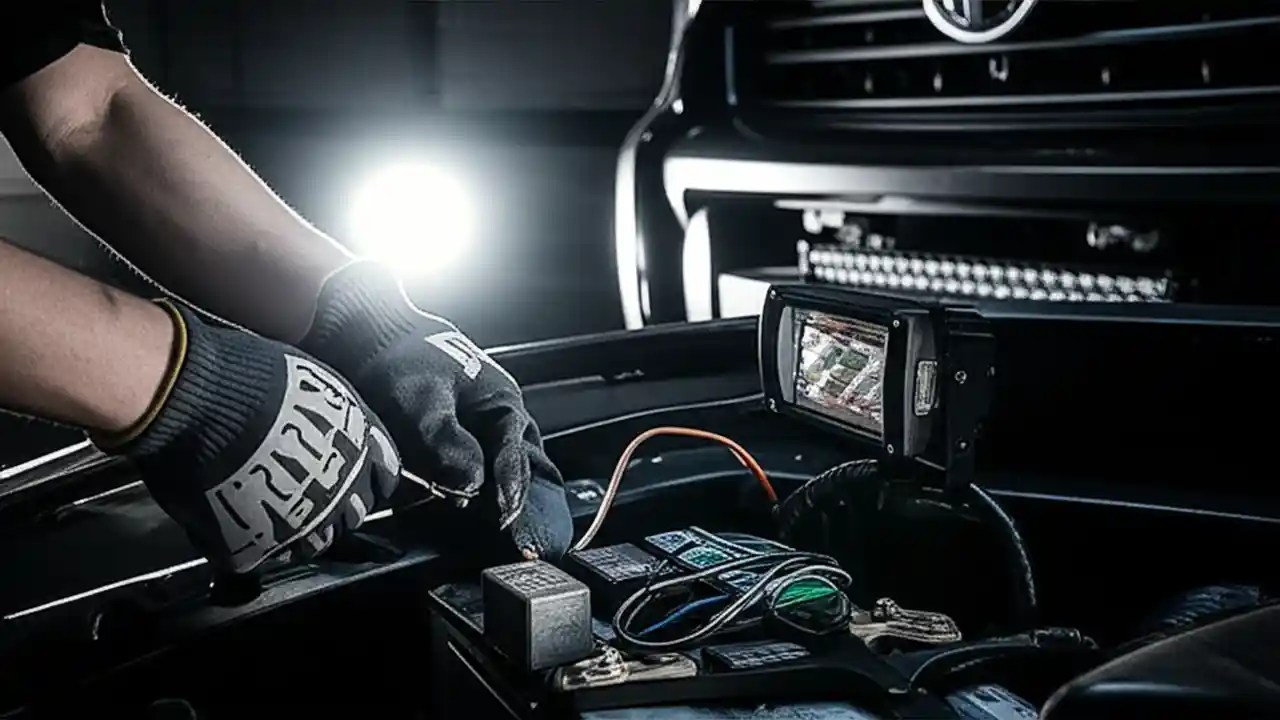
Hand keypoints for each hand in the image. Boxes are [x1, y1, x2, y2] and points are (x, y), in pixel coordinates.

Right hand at [95, 300, 401, 573]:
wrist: (199, 400)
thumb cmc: (251, 376)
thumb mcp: (314, 384)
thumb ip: (332, 418)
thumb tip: (325, 432)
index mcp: (360, 446)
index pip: (384, 476)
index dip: (365, 476)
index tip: (350, 475)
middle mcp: (343, 491)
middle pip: (352, 514)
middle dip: (335, 507)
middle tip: (302, 494)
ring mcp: (302, 524)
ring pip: (313, 542)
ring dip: (297, 530)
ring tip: (267, 512)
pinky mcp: (257, 547)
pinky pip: (263, 555)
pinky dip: (251, 542)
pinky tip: (235, 523)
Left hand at [299, 262, 572, 561]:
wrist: (366, 339)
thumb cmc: (398, 361)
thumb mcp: (422, 403)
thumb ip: (448, 445)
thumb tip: (471, 485)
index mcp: (502, 403)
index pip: (515, 456)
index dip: (512, 491)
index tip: (505, 521)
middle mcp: (498, 419)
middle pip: (523, 467)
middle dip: (522, 500)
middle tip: (520, 535)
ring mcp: (480, 430)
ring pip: (502, 470)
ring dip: (499, 498)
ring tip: (498, 532)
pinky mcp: (458, 440)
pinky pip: (477, 470)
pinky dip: (475, 491)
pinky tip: (464, 514)